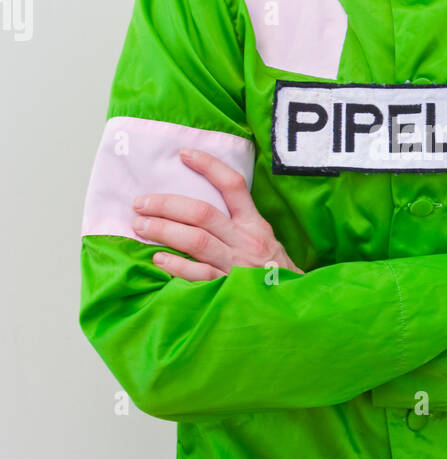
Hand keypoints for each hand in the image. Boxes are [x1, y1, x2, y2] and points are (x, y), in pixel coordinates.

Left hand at [130, 147, 303, 281]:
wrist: (295, 305)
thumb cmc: (275, 273)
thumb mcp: (266, 241)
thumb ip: (240, 226)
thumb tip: (199, 209)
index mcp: (255, 224)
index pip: (232, 186)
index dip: (208, 166)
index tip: (183, 154)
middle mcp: (246, 240)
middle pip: (202, 213)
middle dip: (167, 204)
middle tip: (140, 203)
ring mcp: (237, 265)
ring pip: (195, 240)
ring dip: (163, 230)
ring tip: (139, 226)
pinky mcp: (229, 288)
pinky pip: (198, 275)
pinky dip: (176, 266)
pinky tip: (158, 259)